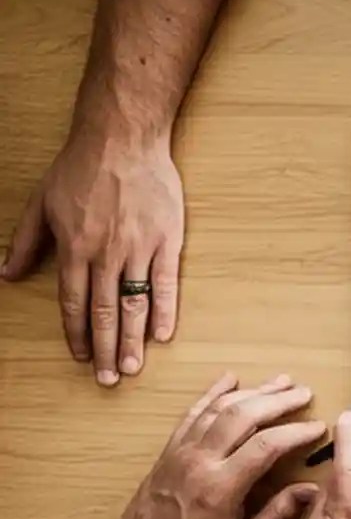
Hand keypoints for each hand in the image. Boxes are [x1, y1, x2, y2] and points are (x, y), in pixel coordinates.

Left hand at [3, 131, 183, 386]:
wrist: (123, 139)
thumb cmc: (80, 167)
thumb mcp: (41, 202)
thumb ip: (26, 241)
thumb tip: (6, 273)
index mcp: (74, 248)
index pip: (74, 303)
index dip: (76, 334)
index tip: (80, 357)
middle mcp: (105, 254)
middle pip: (105, 312)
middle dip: (104, 349)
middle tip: (108, 379)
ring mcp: (138, 248)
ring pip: (134, 304)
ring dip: (132, 339)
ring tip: (132, 367)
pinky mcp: (166, 240)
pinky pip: (166, 283)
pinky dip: (165, 310)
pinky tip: (163, 333)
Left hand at [105, 373, 323, 518]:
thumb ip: (277, 515)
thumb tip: (312, 491)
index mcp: (219, 489)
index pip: (266, 446)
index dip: (296, 432)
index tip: (318, 428)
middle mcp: (198, 463)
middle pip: (244, 415)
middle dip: (278, 400)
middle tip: (305, 393)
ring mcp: (181, 452)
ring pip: (220, 408)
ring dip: (253, 391)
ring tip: (280, 383)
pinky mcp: (170, 451)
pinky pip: (194, 413)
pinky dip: (214, 393)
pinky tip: (230, 380)